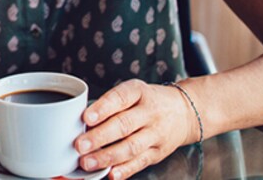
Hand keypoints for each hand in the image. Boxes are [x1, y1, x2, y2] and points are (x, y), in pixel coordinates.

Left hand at [75, 79, 196, 178]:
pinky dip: (125, 170)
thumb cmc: (147, 101)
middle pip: (123, 125)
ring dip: (107, 157)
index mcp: (139, 92)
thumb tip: (81, 123)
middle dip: (99, 137)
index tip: (86, 118)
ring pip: (131, 147)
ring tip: (87, 162)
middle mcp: (149, 113)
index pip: (120, 98)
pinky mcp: (158, 153)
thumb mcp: (132, 91)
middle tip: (79, 145)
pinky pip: (140, 162)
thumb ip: (110, 104)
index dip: (102, 108)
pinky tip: (110, 174)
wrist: (183, 112)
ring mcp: (155, 134)